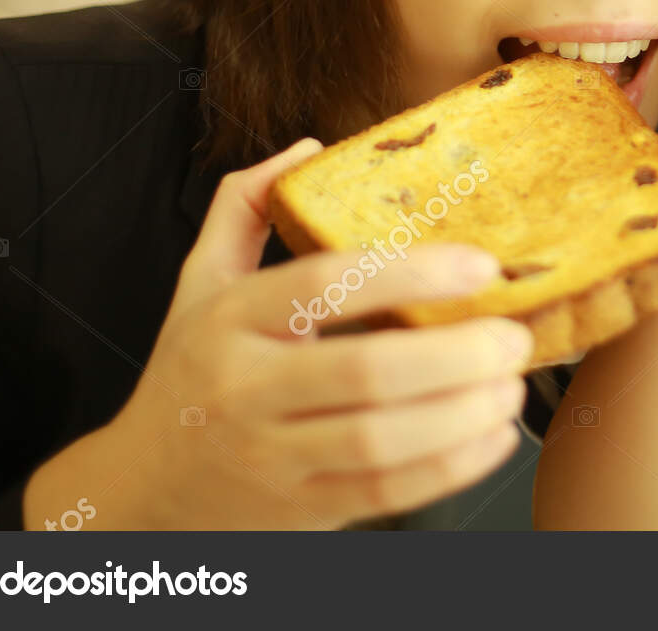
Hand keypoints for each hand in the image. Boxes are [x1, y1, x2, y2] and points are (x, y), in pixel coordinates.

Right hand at [96, 138, 531, 528]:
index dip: (410, 272)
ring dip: (463, 412)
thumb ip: (245, 207)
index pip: (324, 284)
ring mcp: (273, 456)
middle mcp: (247, 388)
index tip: (481, 264)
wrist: (143, 487)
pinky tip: (495, 435)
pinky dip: (452, 467)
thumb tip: (309, 150)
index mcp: (231, 319)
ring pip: (381, 439)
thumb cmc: (191, 369)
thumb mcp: (200, 281)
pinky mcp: (302, 508)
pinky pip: (387, 492)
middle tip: (513, 335)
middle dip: (456, 353)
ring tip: (514, 384)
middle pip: (365, 371)